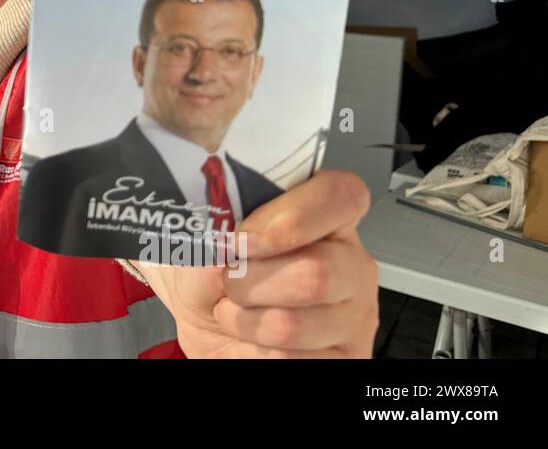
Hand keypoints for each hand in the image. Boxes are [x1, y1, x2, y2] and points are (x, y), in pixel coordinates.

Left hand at [138, 169, 378, 357]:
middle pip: (316, 272)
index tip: (244, 239)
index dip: (292, 218)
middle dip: (250, 282)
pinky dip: (250, 353)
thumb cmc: (213, 275)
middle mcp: (350, 265)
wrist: (207, 322)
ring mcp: (354, 315)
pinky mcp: (346, 358)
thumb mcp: (201, 245)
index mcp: (325, 219)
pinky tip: (250, 341)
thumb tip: (222, 248)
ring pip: (293, 325)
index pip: (341, 195)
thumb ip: (212, 237)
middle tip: (231, 283)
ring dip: (244, 323)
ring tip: (236, 314)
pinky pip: (288, 360)